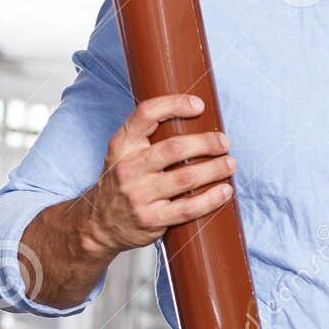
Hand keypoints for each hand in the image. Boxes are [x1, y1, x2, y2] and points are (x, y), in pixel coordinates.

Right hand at [82, 93, 235, 259]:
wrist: (98, 224)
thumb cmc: (121, 183)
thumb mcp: (123, 154)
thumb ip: (148, 138)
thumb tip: (193, 120)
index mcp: (122, 145)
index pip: (146, 114)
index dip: (174, 105)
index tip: (199, 105)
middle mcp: (128, 168)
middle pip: (174, 148)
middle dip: (206, 143)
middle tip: (224, 142)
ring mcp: (139, 195)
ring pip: (185, 178)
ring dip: (214, 169)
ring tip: (230, 164)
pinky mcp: (151, 219)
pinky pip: (187, 208)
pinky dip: (211, 199)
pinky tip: (224, 191)